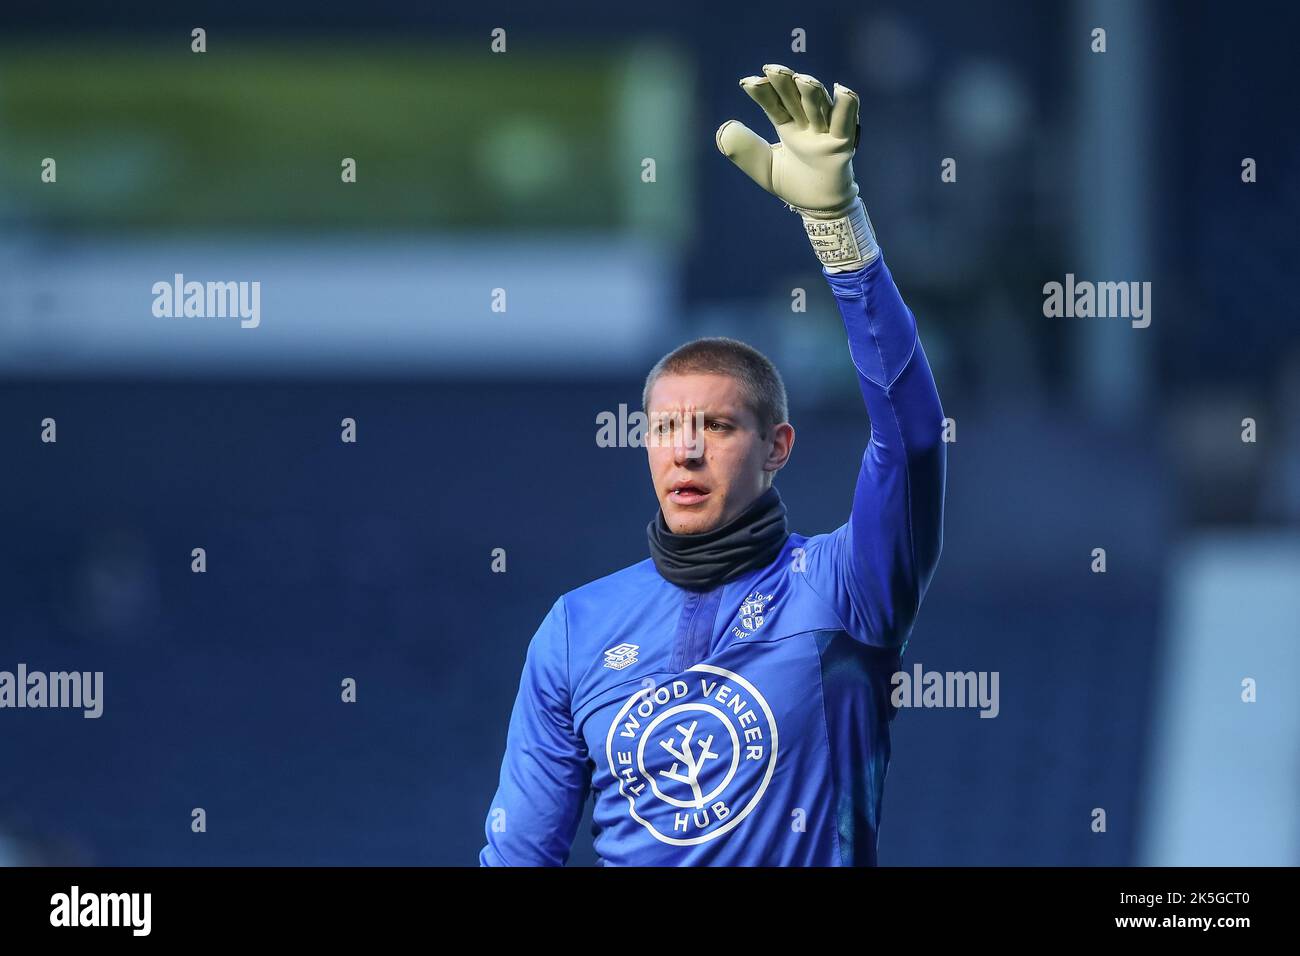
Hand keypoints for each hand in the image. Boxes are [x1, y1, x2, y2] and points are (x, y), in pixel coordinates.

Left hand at [716, 64, 877, 270]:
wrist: (819, 209)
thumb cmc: (793, 183)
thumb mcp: (763, 168)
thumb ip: (745, 149)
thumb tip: (724, 128)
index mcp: (787, 126)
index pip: (774, 104)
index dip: (763, 93)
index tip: (747, 82)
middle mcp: (806, 124)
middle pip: (795, 98)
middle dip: (784, 83)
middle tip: (771, 69)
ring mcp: (824, 132)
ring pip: (818, 106)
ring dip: (810, 91)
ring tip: (800, 79)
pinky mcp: (842, 144)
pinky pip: (845, 122)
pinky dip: (846, 105)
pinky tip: (841, 90)